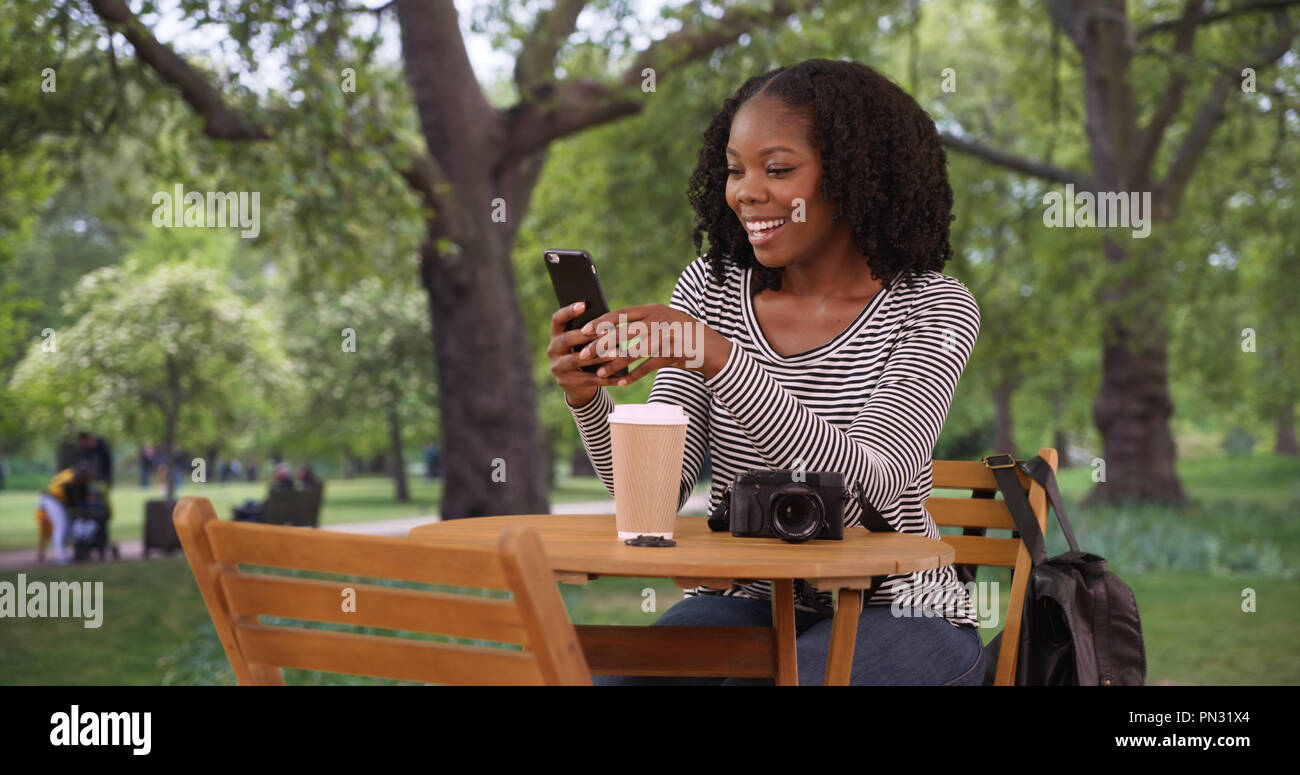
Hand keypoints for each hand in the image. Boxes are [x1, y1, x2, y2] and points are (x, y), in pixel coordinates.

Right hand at [547, 301, 623, 406]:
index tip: (584, 304)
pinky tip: (621, 376)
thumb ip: (589, 331)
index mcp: (556, 334)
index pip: (557, 319)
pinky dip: (606, 378)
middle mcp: (552, 350)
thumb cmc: (585, 354)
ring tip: (618, 353)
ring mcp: (557, 367)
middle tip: (608, 331)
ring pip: (578, 360)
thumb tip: (610, 318)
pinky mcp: (566, 382)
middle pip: (567, 339)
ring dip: (599, 356)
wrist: (577, 385)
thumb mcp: (582, 342)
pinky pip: (589, 379)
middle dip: (588, 335)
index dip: (569, 311)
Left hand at [576, 304, 731, 385]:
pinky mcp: (673, 353)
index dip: (600, 322)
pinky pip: (648, 366)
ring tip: (600, 373)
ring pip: (633, 351)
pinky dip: (634, 375)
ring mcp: (667, 337)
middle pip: (622, 332)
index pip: (621, 314)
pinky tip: (622, 383)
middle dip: (601, 345)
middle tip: (584, 355)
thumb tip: (612, 328)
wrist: (712, 348)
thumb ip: (643, 323)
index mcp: (653, 310)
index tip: (583, 331)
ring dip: (614, 364)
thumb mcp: (664, 322)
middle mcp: (659, 320)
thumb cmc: (683, 335)